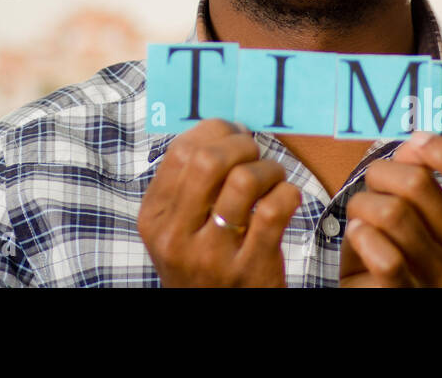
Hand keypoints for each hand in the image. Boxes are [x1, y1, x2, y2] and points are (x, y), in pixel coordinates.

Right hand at [138, 119, 302, 286]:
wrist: (213, 311)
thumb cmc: (199, 261)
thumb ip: (187, 183)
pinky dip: (287, 193)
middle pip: (208, 161)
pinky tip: (284, 198)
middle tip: (253, 153)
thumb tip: (222, 129)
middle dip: (240, 145)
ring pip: (244, 180)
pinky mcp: (250, 268)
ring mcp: (213, 255)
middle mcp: (177, 237)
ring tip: (272, 177)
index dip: (213, 131)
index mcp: (154, 217)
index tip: (232, 134)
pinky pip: (275, 210)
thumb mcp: (175, 227)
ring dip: (268, 168)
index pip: (181, 151)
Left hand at [339, 131, 441, 287]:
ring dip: (362, 205)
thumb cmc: (392, 241)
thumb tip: (415, 146)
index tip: (416, 140)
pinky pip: (385, 256)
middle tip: (371, 186)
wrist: (373, 287)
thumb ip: (417, 171)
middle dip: (381, 173)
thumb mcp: (408, 203)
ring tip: (361, 216)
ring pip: (391, 213)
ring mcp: (441, 279)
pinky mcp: (408, 295)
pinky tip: (358, 234)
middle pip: (417, 184)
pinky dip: (361, 235)